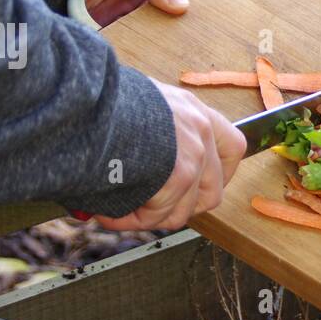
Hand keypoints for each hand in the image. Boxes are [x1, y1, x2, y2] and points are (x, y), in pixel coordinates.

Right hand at [89, 82, 245, 230]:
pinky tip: (105, 212)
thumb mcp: (137, 103)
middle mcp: (200, 129)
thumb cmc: (100, 101)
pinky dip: (129, 220)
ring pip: (182, 210)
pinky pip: (156, 215)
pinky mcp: (180, 175)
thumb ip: (151, 129)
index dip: (219, 175)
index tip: (198, 187)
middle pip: (213, 191)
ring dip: (150, 217)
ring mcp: (194, 153)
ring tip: (117, 211)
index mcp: (192, 109)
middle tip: (150, 210)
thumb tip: (140, 161)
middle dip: (180, 208)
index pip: (232, 146)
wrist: (88, 100)